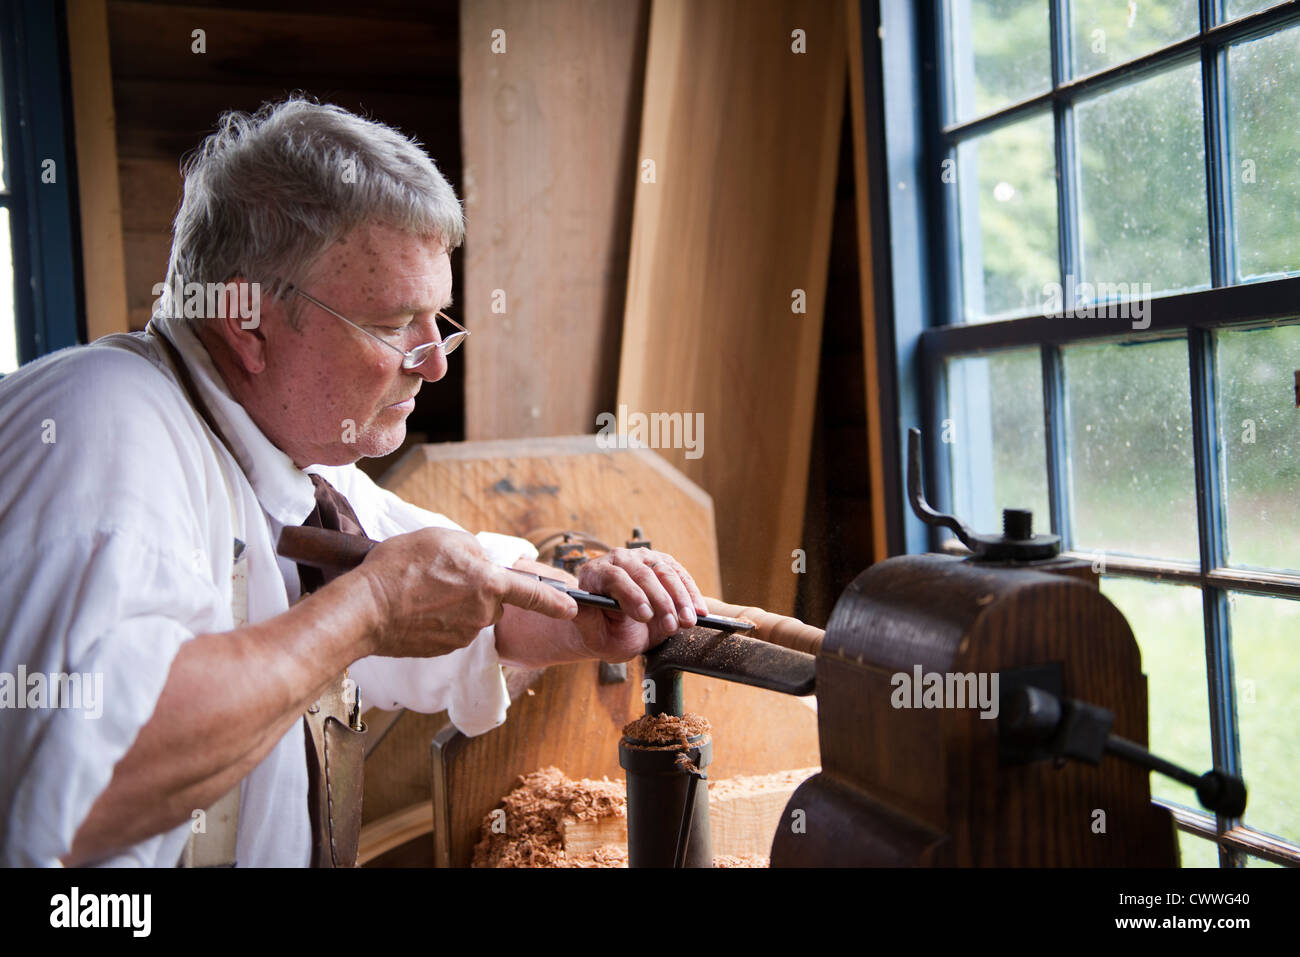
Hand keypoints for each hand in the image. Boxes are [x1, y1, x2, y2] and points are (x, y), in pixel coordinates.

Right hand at [354, 526, 576, 657]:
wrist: (366, 609)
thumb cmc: (401, 568)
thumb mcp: (442, 538)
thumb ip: (473, 550)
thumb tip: (481, 563)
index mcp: (488, 583)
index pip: (531, 593)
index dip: (554, 600)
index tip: (573, 607)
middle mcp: (482, 613)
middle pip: (490, 599)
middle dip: (474, 588)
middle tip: (439, 576)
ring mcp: (463, 635)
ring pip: (469, 614)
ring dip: (453, 603)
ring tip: (420, 591)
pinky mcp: (444, 649)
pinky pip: (450, 629)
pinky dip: (437, 620)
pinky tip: (415, 609)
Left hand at [571, 548, 709, 661]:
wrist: (617, 629)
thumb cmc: (601, 632)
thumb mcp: (590, 632)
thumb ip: (583, 618)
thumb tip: (575, 607)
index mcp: (594, 573)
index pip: (614, 577)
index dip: (631, 595)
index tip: (645, 616)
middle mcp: (618, 559)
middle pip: (643, 574)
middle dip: (661, 601)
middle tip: (672, 626)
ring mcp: (642, 559)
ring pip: (665, 573)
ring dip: (681, 599)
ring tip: (688, 622)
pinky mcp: (662, 564)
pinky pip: (680, 576)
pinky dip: (692, 594)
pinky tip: (700, 612)